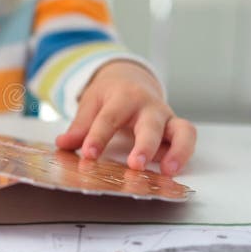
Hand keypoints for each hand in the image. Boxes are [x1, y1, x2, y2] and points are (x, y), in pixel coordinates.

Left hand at [54, 60, 196, 174]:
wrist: (131, 79)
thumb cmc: (110, 95)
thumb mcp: (91, 104)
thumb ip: (80, 126)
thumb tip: (63, 144)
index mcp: (123, 97)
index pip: (110, 118)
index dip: (98, 137)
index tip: (88, 155)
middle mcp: (148, 106)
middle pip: (149, 124)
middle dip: (144, 145)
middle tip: (135, 165)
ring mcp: (166, 117)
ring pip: (182, 130)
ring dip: (177, 151)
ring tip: (167, 171)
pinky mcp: (176, 129)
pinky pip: (188, 138)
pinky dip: (183, 153)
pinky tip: (171, 170)